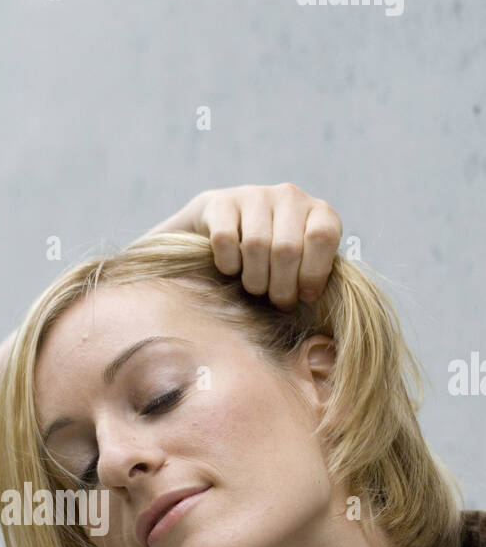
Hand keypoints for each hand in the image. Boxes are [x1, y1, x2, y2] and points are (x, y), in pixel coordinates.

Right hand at [138, 182, 341, 309]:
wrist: (223, 237)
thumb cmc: (271, 268)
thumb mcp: (301, 275)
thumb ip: (317, 294)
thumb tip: (326, 352)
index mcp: (320, 213)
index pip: (322, 238)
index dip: (311, 275)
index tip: (302, 296)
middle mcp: (290, 196)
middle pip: (286, 248)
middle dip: (278, 286)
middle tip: (273, 299)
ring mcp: (254, 194)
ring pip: (254, 244)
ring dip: (252, 278)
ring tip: (253, 286)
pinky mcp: (220, 201)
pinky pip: (225, 240)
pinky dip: (227, 264)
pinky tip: (230, 268)